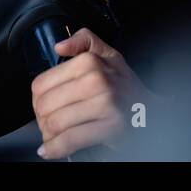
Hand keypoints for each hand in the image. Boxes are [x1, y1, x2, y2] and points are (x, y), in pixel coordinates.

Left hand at [31, 28, 149, 158]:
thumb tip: (59, 46)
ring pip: (55, 123)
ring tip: (52, 136)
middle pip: (45, 105)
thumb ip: (84, 41)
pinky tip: (50, 150)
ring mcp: (104, 104)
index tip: (44, 105)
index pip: (41, 84)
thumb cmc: (125, 85)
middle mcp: (96, 80)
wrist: (153, 110)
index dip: (37, 99)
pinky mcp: (110, 127)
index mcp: (89, 61)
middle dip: (41, 119)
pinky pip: (71, 140)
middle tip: (48, 123)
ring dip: (48, 135)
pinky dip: (55, 148)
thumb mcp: (108, 55)